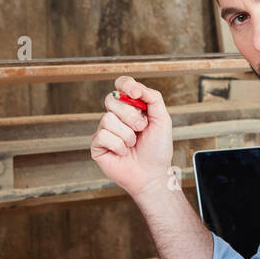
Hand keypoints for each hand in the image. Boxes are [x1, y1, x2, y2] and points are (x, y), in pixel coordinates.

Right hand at [90, 76, 173, 196]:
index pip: (122, 84)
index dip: (126, 84)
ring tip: (133, 144)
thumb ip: (153, 98)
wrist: (153, 174)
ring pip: (108, 119)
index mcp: (131, 106)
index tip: (135, 93)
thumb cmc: (157, 148)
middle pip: (112, 100)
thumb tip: (136, 87)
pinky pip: (103, 136)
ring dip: (127, 134)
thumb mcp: (162, 120)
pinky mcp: (97, 145)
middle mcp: (116, 115)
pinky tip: (123, 152)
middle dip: (131, 115)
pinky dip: (118, 145)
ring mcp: (105, 129)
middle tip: (142, 128)